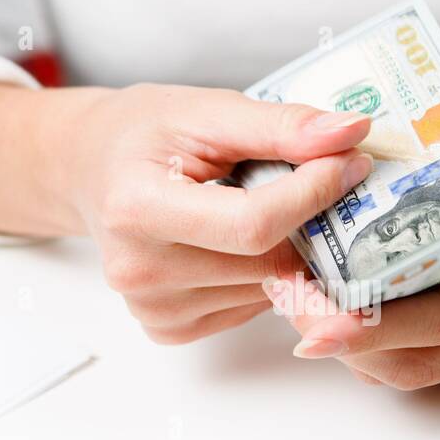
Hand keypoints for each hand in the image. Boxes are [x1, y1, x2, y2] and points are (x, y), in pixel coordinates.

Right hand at [0, 82, 371, 342]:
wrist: (90, 171)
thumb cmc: (143, 136)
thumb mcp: (205, 110)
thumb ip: (280, 125)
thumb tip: (350, 135)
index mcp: (138, 209)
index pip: (254, 224)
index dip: (314, 193)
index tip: (349, 163)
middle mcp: (140, 271)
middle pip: (268, 262)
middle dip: (308, 223)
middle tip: (315, 183)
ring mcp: (153, 309)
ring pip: (269, 289)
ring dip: (288, 251)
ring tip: (260, 208)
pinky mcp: (169, 329)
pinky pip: (251, 308)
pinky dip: (264, 276)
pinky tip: (239, 244)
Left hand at [268, 100, 439, 387]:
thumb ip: (437, 164)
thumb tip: (348, 162)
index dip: (372, 325)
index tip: (313, 318)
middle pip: (418, 360)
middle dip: (344, 342)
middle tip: (287, 307)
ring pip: (415, 373)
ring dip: (353, 349)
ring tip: (298, 309)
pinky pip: (427, 367)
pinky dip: (378, 348)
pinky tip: (338, 316)